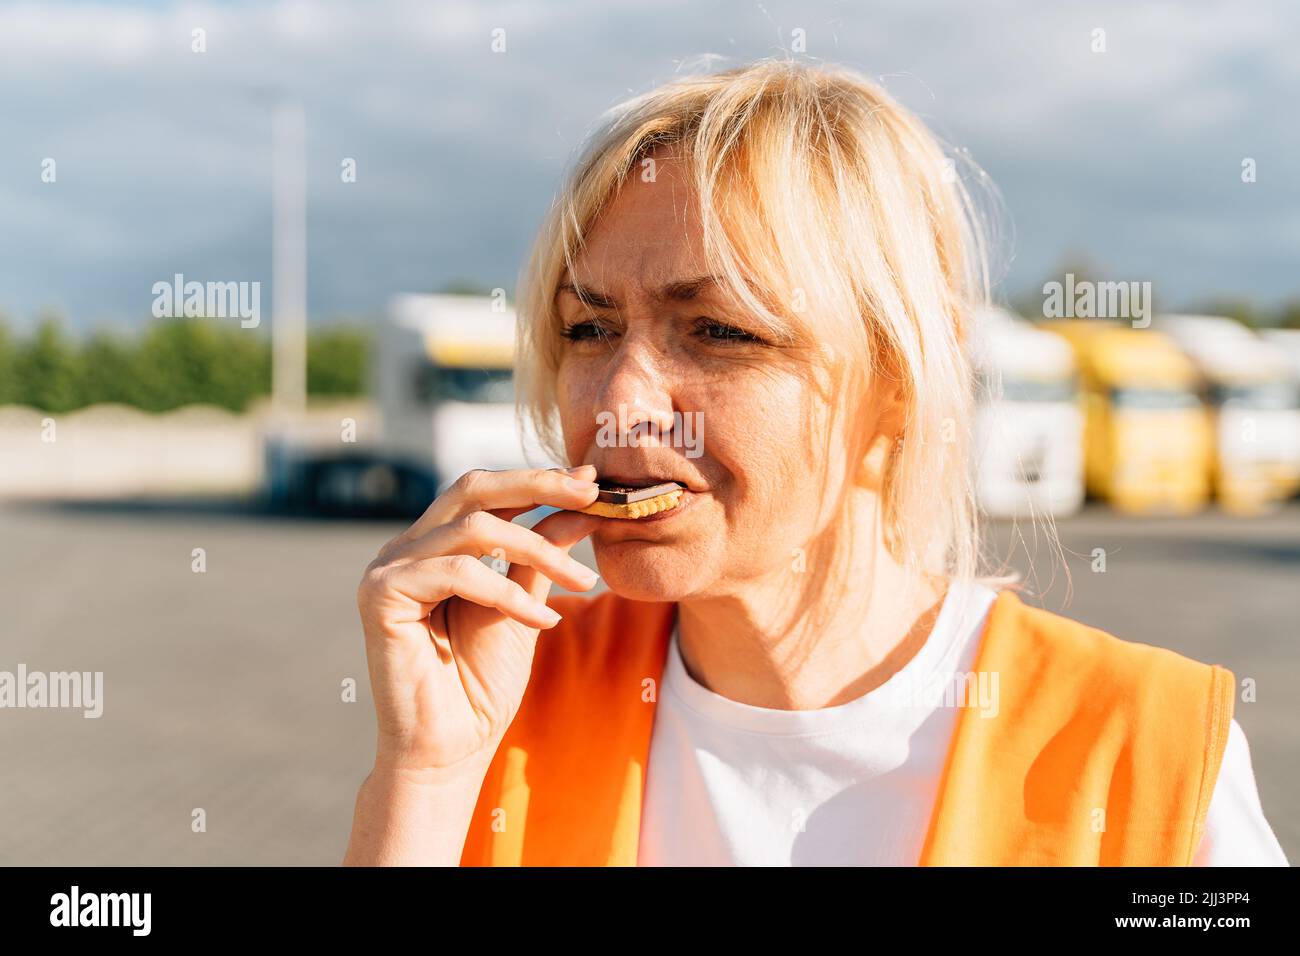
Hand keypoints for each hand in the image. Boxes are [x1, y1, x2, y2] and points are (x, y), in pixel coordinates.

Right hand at [355, 465, 601, 775]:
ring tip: (582, 583)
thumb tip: (583, 503)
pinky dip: (506, 593)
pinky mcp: (379, 595)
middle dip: (537, 484)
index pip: (485, 492)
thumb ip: (543, 554)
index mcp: (435, 545)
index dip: (538, 481)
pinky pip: (456, 573)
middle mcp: (406, 548)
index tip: (591, 483)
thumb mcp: (525, 604)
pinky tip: (539, 622)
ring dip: (538, 550)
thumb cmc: (481, 684)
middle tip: (589, 494)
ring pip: (474, 530)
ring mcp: (388, 568)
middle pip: (472, 487)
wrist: (448, 750)